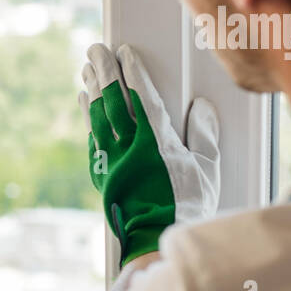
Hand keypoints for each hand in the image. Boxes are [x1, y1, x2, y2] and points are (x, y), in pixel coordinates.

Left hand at [78, 43, 218, 264]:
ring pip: (98, 118)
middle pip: (113, 103)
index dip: (133, 74)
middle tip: (96, 50)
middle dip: (104, 73)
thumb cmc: (186, 206)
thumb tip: (201, 108)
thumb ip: (204, 137)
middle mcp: (130, 149)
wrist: (154, 240)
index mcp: (157, 145)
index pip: (142, 99)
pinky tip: (85, 103)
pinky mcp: (103, 174)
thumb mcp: (206, 171)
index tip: (125, 53)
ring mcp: (112, 161)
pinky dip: (88, 117)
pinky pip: (92, 138)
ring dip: (92, 91)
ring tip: (86, 70)